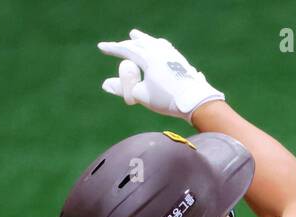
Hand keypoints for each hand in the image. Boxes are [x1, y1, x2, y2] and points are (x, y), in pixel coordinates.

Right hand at [97, 29, 224, 121]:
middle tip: (118, 44)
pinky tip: (161, 45)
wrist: (194, 100)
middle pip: (140, 43)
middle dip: (127, 44)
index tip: (101, 47)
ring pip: (154, 42)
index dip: (113, 49)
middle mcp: (160, 51)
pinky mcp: (180, 60)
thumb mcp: (140, 95)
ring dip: (143, 39)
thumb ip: (123, 88)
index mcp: (148, 57)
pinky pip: (165, 47)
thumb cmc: (165, 99)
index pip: (126, 50)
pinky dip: (157, 44)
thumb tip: (105, 84)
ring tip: (137, 36)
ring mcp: (171, 54)